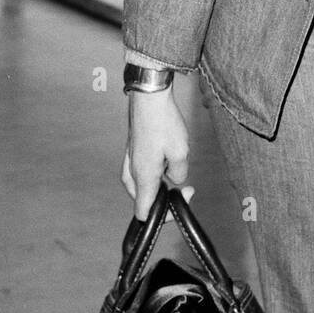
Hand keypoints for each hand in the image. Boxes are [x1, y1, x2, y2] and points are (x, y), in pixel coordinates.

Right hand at [122, 87, 193, 220]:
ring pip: (144, 185)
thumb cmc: (162, 121)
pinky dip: (155, 170)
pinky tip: (167, 154)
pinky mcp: (132, 151)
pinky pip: (142, 171)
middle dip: (165, 196)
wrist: (149, 96)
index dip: (164, 216)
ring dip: (160, 182)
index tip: (179, 201)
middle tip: (184, 186)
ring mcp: (129, 161)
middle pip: (144, 200)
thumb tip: (175, 180)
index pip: (144, 213)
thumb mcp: (181, 152)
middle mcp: (132, 172)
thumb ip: (179, 175)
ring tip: (175, 164)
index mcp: (142, 178)